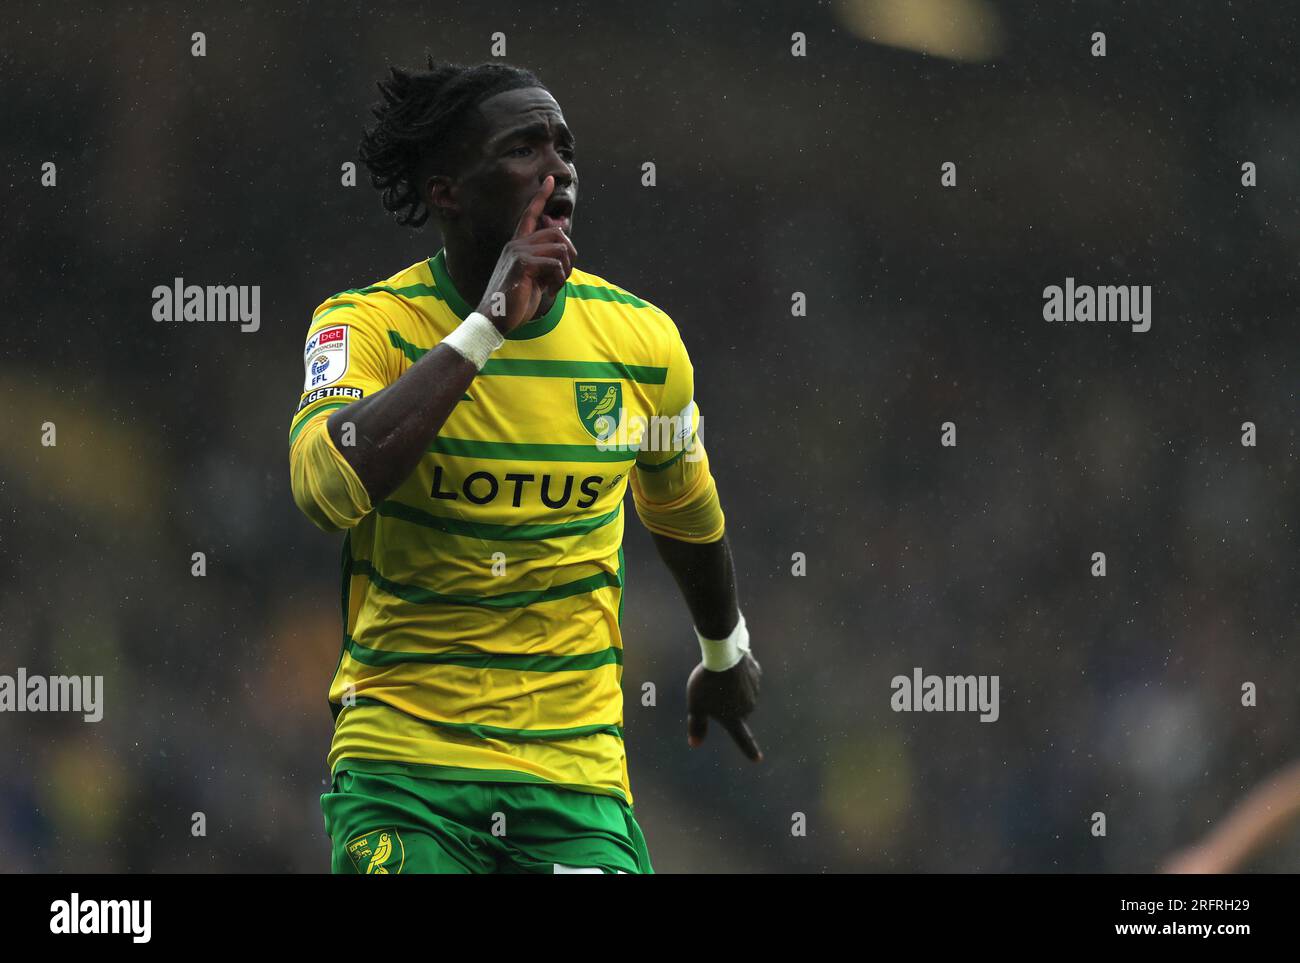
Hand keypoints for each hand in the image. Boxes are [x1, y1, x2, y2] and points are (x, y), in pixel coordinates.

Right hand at [476, 175, 577, 333]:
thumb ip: (544, 261)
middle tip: (563, 277)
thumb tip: (562, 245)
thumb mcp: (533, 278)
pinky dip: (558, 281)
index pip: (530, 214)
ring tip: (553, 286)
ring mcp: (518, 252)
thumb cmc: (515, 302)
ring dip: (565, 272)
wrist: (495, 318)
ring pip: (560, 250)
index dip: (540, 196)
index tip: (548, 179)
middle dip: (570, 256)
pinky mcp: (522, 264)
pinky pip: (555, 265)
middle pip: (558, 235)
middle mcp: (516, 244)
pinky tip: (548, 292)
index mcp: (517, 245)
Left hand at [686, 652, 762, 761]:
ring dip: (731, 685)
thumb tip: (695, 744)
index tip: (758, 759)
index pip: (743, 739)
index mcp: (734, 718)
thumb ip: (697, 725)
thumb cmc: (707, 683)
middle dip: (725, 701)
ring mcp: (754, 690)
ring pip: (741, 691)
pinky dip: (737, 672)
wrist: (724, 654)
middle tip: (711, 688)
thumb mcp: (696, 706)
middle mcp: (748, 708)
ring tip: (719, 674)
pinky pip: (745, 675)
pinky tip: (730, 664)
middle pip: (736, 708)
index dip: (750, 750)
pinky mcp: (756, 674)